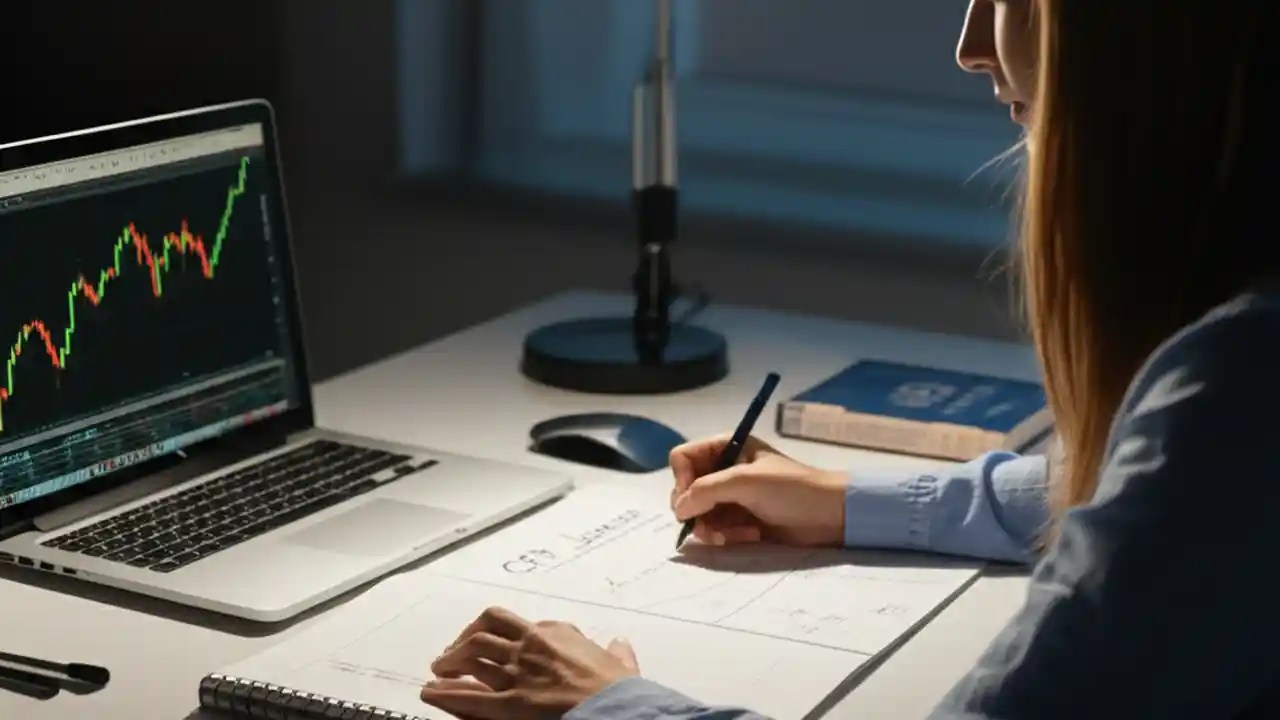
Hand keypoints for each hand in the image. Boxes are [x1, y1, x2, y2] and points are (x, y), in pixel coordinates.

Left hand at [421, 606, 639, 719]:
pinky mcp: (510, 703)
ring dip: (450, 661)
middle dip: (464, 638)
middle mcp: (530, 645)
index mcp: (554, 634)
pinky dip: (445, 694)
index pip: (515, 623)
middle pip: (485, 630)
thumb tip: (620, 643)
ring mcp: (517, 673)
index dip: (495, 631)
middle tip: (453, 651)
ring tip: (438, 670)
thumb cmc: (620, 689)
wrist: (616, 708)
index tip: (489, 640)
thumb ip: (617, 652)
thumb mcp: (623, 663)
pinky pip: (470, 696)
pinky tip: (429, 693)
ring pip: (471, 655)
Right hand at [669, 434, 846, 546]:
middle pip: (686, 488)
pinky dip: (724, 535)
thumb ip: (707, 490)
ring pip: (698, 512)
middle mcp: (724, 469)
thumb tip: (679, 509)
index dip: (681, 479)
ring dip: (709, 527)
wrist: (831, 515)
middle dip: (694, 509)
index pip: (682, 458)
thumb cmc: (791, 489)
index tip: (692, 499)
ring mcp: (732, 496)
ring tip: (727, 537)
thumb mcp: (746, 482)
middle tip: (706, 526)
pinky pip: (715, 528)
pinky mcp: (740, 519)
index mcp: (726, 447)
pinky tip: (746, 536)